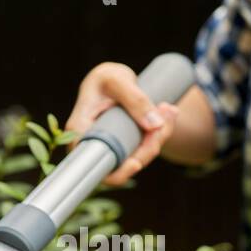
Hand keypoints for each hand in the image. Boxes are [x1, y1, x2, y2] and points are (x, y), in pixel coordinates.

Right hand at [65, 62, 179, 184]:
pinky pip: (146, 149)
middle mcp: (95, 144)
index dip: (116, 172)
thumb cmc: (108, 78)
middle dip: (148, 149)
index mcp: (81, 130)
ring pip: (139, 158)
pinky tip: (169, 113)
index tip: (136, 163)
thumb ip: (135, 99)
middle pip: (123, 165)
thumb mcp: (117, 80)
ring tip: (168, 110)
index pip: (94, 163)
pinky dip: (161, 134)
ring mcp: (112, 149)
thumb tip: (155, 125)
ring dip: (159, 138)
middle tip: (164, 121)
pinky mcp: (126, 148)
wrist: (114, 79)